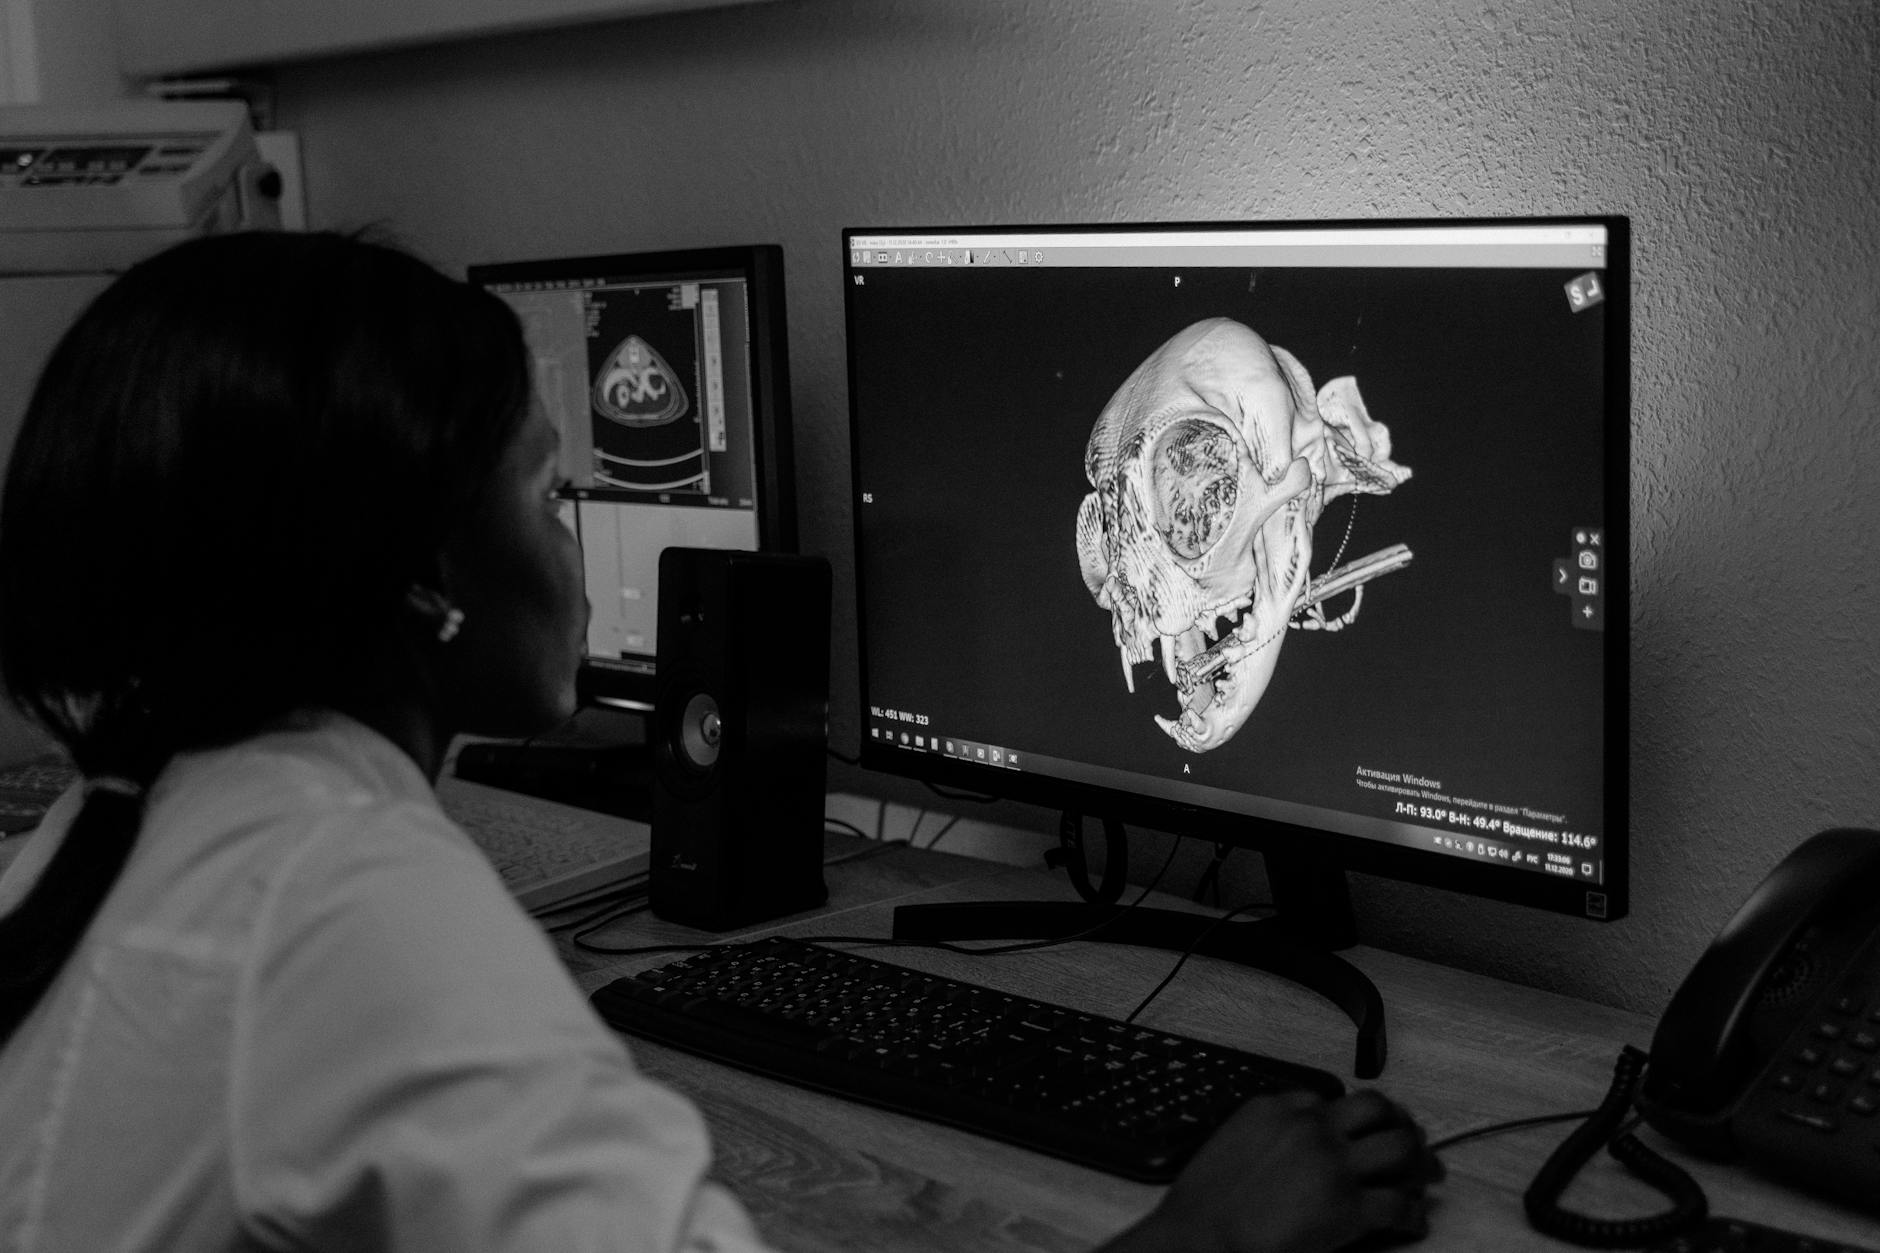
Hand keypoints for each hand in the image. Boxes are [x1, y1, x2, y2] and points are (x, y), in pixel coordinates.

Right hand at [1098, 1089, 1442, 1252]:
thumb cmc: (1204, 1202)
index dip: (1352, 1116)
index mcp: (1278, 1108)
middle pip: (1376, 1108)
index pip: (1330, 1097)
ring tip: (1428, 1173)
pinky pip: (1398, 1204)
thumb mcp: (1230, 1141)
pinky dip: (1412, 1214)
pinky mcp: (1350, 1208)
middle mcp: (1313, 1127)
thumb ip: (1266, 1130)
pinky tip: (1412, 1222)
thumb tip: (1291, 1140)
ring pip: (1400, 1146)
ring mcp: (1335, 1165)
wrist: (1201, 1237)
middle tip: (1409, 1139)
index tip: (1361, 1129)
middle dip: (1398, 1122)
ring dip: (1420, 1159)